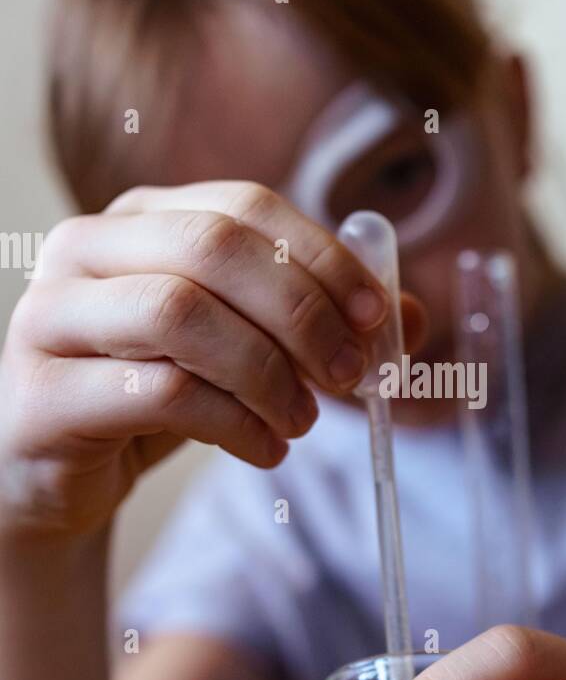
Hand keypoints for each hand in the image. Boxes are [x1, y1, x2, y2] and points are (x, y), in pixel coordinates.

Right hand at [0, 181, 424, 535]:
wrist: (53, 473)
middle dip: (302, 313)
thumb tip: (409, 318)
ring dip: (268, 373)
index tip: (378, 317)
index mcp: (140, 218)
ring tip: (303, 422)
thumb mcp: (242, 349)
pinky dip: (234, 424)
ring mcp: (50, 317)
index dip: (323, 257)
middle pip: (213, 248)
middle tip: (351, 374)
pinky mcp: (43, 395)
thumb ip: (320, 324)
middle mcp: (85, 250)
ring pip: (181, 315)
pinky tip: (263, 448)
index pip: (245, 206)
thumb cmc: (151, 395)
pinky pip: (159, 393)